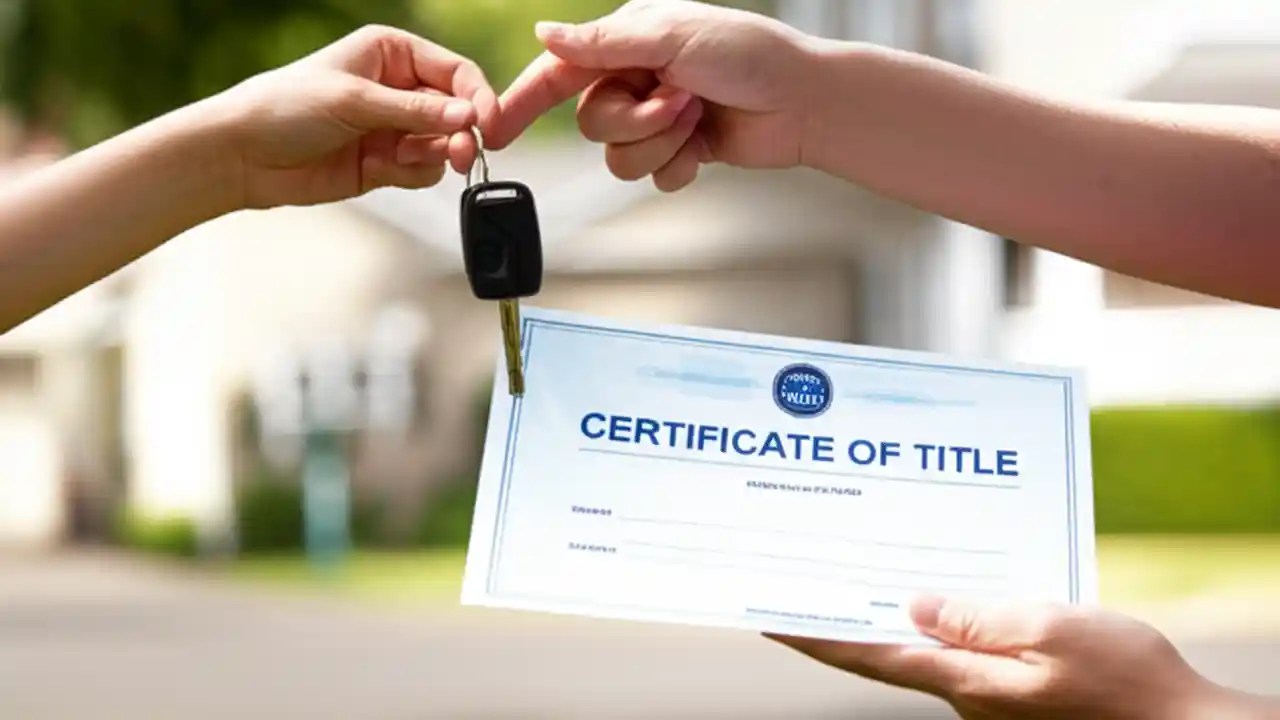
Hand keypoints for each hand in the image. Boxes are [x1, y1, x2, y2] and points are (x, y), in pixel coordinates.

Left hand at [210, 25, 499, 207]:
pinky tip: (380, 171)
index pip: (455, 73)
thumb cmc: (286, 108)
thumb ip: (415, 111)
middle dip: (460, 134)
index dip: (477, 98)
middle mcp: (398, 88)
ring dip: (433, 156)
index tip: (487, 125)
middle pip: (457, 112)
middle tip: (462, 155)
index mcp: (392, 53)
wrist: (243, 156)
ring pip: (443, 145)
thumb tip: (469, 115)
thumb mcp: (354, 101)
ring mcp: (393, 127)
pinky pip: (422, 170)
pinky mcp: (385, 163)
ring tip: (400, 160)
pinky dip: (411, 174)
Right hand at [492, 0, 820, 191]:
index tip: (494, 129)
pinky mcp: (680, 150)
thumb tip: (544, 34)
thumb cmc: (750, 55)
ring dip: (660, 143)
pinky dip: (679, 166)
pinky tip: (706, 147)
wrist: (805, 102)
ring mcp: (658, 117)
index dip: (523, 101)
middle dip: (636, 121)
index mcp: (627, 42)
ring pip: (619, 156)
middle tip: (680, 101)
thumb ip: (603, 41)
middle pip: (591, 124)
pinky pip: (652, 176)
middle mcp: (637, 78)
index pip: (559, 72)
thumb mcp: (672, 35)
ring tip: (698, 120)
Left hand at [769, 596, 1271, 719]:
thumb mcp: (1051, 632)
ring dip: (892, 608)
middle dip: (845, 613)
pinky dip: (944, 611)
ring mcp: (990, 687)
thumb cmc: (1125, 680)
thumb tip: (915, 603)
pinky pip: (964, 641)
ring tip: (861, 564)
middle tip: (805, 575)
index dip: (815, 637)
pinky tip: (945, 582)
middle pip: (888, 647)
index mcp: (966, 678)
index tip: (767, 617)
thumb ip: (979, 618)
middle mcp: (966, 686)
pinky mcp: (1014, 682)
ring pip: (926, 641)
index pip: (869, 656)